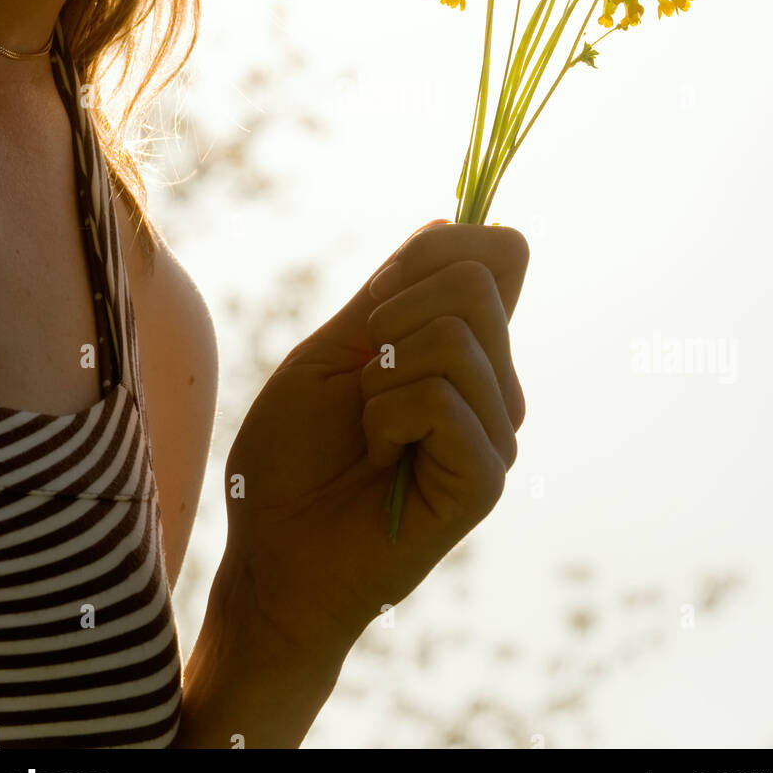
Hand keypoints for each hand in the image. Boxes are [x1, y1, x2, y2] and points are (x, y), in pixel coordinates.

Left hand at [222, 219, 529, 656]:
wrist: (273, 550)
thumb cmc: (293, 456)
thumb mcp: (336, 349)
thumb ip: (395, 290)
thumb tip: (454, 223)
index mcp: (463, 349)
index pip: (498, 254)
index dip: (437, 252)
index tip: (377, 302)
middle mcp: (491, 385)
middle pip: (477, 279)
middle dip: (391, 313)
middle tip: (363, 379)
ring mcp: (494, 431)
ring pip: (453, 336)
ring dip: (380, 377)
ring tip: (370, 430)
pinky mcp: (485, 478)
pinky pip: (441, 398)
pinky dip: (388, 418)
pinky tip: (381, 461)